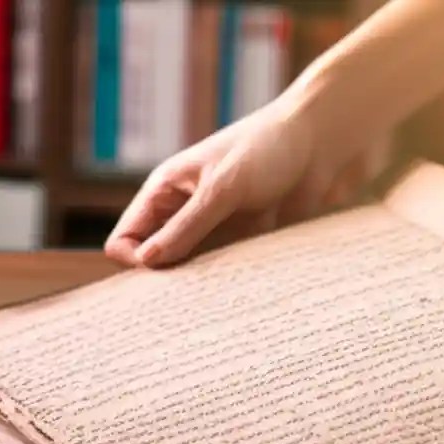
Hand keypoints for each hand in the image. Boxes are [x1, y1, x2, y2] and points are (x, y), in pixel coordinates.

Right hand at [103, 99, 389, 268]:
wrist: (320, 143)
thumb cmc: (265, 149)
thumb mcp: (222, 188)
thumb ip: (187, 227)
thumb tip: (146, 262)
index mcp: (164, 192)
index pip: (124, 239)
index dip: (134, 260)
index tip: (163, 270)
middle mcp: (180, 214)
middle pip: (151, 262)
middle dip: (163, 283)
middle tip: (187, 299)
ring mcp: (211, 231)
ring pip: (187, 273)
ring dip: (198, 288)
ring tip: (218, 296)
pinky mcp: (240, 243)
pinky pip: (221, 274)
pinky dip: (226, 286)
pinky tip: (241, 290)